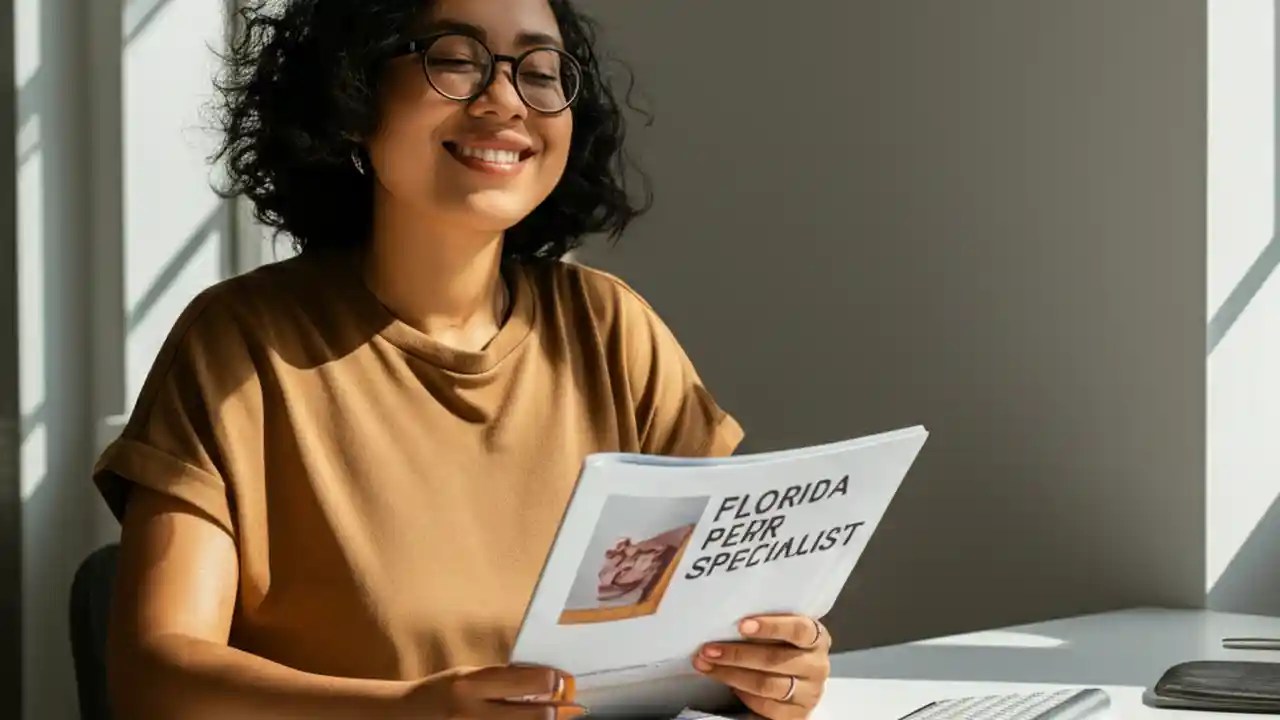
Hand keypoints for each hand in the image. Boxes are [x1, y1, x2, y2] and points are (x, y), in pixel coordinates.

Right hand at [400, 665, 584, 718]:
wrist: (404, 718)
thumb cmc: (441, 692)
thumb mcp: (467, 676)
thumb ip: (502, 679)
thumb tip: (545, 681)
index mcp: (470, 685)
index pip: (526, 683)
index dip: (552, 681)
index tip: (562, 680)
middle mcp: (472, 713)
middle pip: (536, 716)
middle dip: (555, 710)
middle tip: (566, 706)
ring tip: (547, 716)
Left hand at [692, 615, 831, 719]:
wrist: (796, 686)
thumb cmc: (782, 651)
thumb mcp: (781, 636)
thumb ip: (763, 628)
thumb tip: (723, 620)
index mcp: (816, 639)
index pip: (799, 630)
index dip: (771, 627)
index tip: (741, 625)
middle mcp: (816, 666)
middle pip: (775, 659)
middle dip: (736, 654)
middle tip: (709, 649)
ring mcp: (808, 694)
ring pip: (766, 684)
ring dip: (731, 675)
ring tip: (707, 665)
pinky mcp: (796, 715)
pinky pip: (765, 706)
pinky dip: (743, 695)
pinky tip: (729, 686)